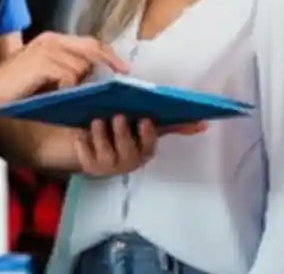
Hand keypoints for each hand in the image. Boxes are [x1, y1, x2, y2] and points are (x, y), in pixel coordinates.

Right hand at [0, 31, 128, 108]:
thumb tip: (92, 77)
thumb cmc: (16, 87)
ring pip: (81, 65)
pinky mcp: (42, 63)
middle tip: (122, 74)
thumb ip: (66, 70)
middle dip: (109, 61)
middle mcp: (51, 40)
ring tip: (78, 93)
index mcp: (53, 40)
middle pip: (91, 47)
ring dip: (83, 82)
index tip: (122, 67)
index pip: (88, 42)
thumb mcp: (46, 74)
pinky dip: (69, 87)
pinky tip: (60, 94)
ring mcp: (47, 50)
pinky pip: (69, 75)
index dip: (107, 53)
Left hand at [73, 115, 209, 176]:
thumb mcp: (145, 127)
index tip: (145, 120)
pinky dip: (83, 144)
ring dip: (101, 135)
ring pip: (106, 152)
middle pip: (127, 149)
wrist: (91, 147)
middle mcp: (128, 162)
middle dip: (123, 133)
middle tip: (118, 116)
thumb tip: (203, 123)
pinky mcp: (89, 166)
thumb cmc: (122, 133)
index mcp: (143, 151)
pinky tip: (80, 133)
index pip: (149, 146)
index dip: (147, 135)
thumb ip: (171, 124)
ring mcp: (108, 166)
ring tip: (96, 121)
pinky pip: (85, 157)